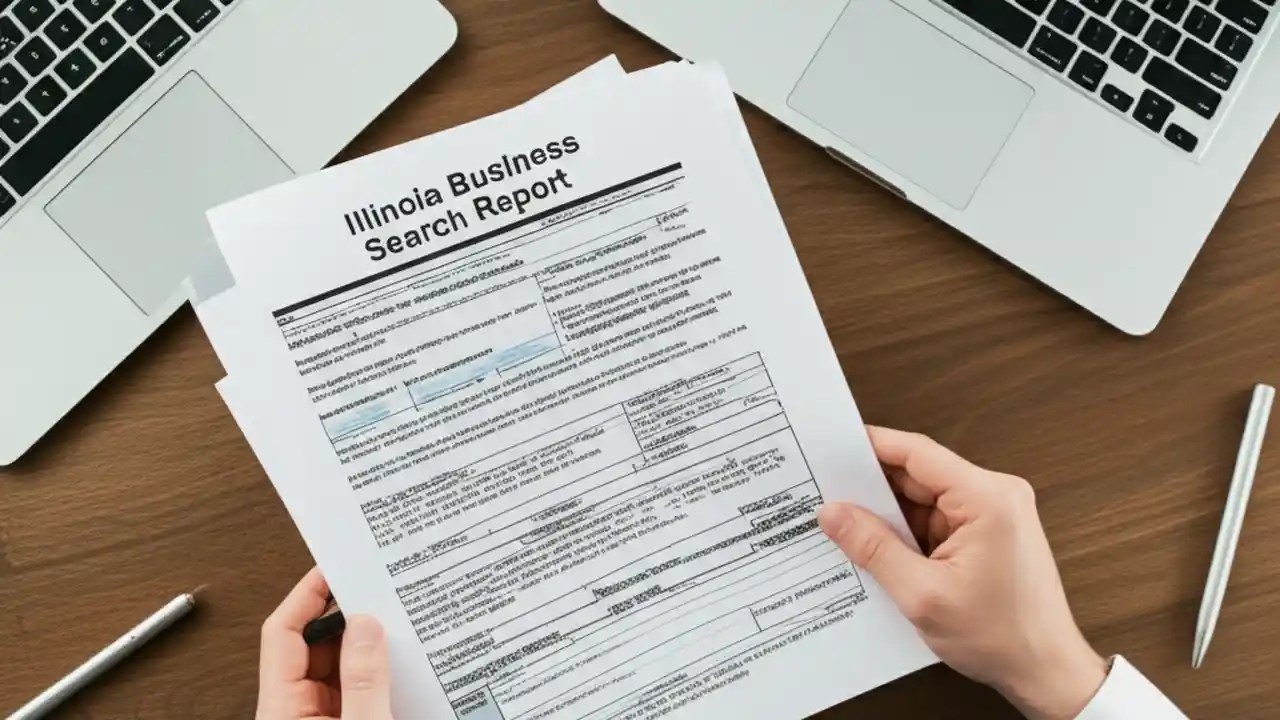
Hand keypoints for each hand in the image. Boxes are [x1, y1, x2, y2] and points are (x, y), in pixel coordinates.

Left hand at [256, 568, 393, 719]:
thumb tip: (365, 627)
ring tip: (394, 621)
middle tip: (375, 590)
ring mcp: (319, 718)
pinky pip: (354, 688)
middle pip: (312, 645)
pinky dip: (374, 669)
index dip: (306, 595)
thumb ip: (363, 683)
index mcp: (282, 709)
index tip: (334, 569)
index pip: (282, 634)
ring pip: (337, 665)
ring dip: (364, 644)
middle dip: (344, 616)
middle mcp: (295, 711)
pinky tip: (400, 659)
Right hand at [818, 427, 1107, 719]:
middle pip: (919, 474)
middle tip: (826, 496)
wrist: (1047, 671)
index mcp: (987, 498)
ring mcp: (993, 514)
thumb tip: (834, 514)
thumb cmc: (1002, 637)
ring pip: (923, 500)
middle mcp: (995, 496)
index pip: (918, 453)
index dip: (871, 446)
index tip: (832, 447)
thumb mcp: (923, 594)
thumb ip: (874, 548)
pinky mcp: (987, 533)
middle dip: (872, 488)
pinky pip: (935, 520)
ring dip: (888, 516)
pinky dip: (906, 533)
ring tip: (847, 531)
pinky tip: (878, 551)